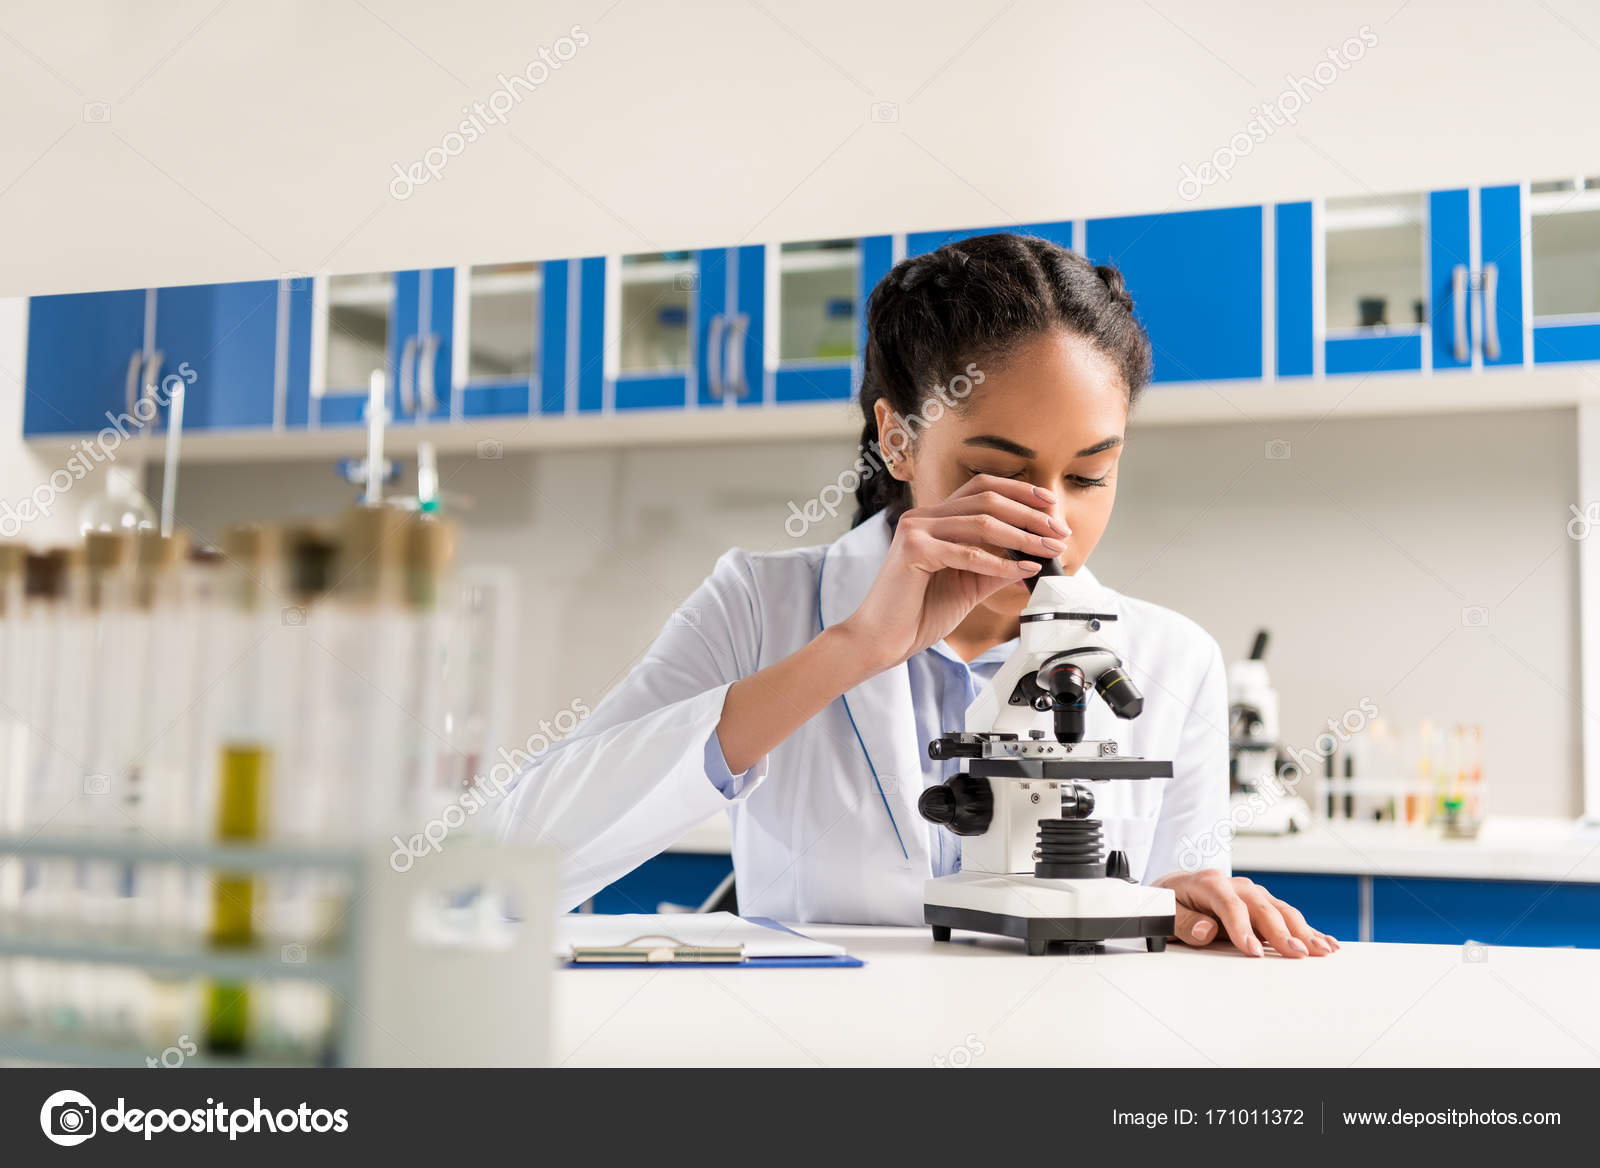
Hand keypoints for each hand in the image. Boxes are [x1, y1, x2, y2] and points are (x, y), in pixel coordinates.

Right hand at [838, 475, 1068, 670]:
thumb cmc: (917, 613)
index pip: (982, 488)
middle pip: (987, 498)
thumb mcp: (968, 586)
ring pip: (982, 521)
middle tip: (1059, 531)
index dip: (1020, 491)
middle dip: (1030, 514)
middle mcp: (923, 517)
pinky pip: (968, 553)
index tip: (1051, 504)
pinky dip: (1000, 563)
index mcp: (933, 519)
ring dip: (1023, 536)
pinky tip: (1023, 570)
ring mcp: (915, 530)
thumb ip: (997, 569)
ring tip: (1048, 550)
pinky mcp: (913, 551)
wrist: (881, 641)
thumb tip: (1035, 561)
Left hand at [1153, 870, 1339, 957]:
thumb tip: (1205, 929)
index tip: (1252, 951)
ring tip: (1319, 951)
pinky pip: (1287, 917)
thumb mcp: (1165, 910)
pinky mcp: (1263, 906)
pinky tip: (1326, 942)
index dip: (1242, 928)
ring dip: (1303, 931)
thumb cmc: (1169, 901)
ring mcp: (1252, 894)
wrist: (1174, 890)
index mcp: (1209, 883)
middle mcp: (1236, 885)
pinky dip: (1308, 930)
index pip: (1229, 904)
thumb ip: (1182, 921)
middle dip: (1281, 932)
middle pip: (1262, 907)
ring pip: (1281, 911)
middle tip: (1297, 954)